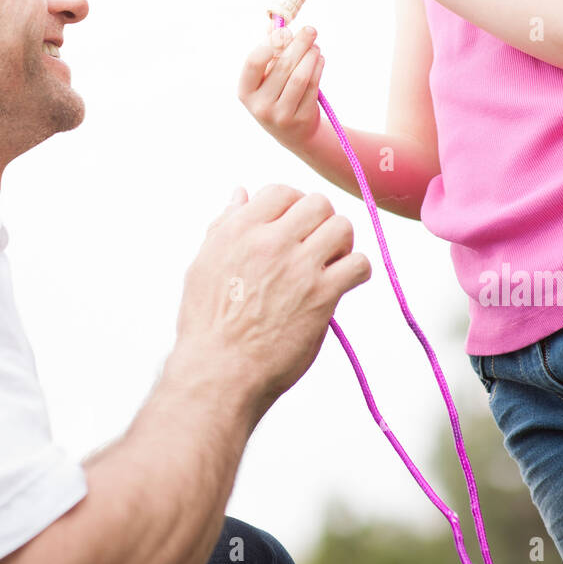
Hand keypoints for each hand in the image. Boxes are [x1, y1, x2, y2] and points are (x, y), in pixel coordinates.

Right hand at [176, 184, 371, 414]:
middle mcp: (271, 241)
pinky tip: (343, 283)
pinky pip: (358, 265)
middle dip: (321, 221)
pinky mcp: (322, 295)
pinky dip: (357, 271)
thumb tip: (240, 193)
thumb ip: (225, 224)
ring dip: (342, 243)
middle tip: (317, 245)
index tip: (295, 226)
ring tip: (332, 262)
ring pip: (342, 227)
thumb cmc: (207, 324)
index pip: (281, 192)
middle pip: (317, 204)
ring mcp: (299, 267)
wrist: (219, 371)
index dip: (293, 205)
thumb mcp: (203, 264)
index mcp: (240, 230)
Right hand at [238, 23, 323, 150]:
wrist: (293, 133)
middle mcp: (260, 106)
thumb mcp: (267, 77)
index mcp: (246, 92)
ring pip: (300, 76)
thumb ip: (270, 50)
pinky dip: (318, 68)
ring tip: (315, 46)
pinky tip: (319, 59)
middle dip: (299, 44)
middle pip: (282, 66)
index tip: (285, 31)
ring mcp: (281, 115)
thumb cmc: (277, 95)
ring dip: (311, 55)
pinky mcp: (301, 119)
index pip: (253, 62)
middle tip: (310, 30)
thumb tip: (275, 22)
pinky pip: (312, 86)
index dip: (270, 43)